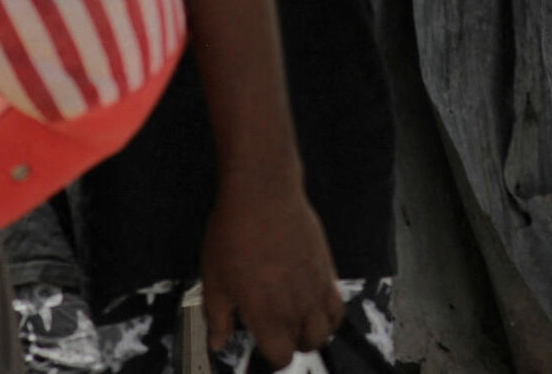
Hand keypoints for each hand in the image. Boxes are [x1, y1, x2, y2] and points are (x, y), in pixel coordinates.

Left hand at [200, 175, 341, 364]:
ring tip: (297, 323)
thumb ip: (217, 318)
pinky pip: (338, 304)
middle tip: (276, 332)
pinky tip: (315, 305)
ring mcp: (314, 287)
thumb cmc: (235, 232)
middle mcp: (295, 305)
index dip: (271, 358)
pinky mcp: (326, 268)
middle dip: (292, 345)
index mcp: (265, 314)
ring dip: (313, 333)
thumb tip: (216, 342)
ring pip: (326, 329)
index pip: (280, 357)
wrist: (262, 194)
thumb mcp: (214, 281)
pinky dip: (330, 313)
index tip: (262, 347)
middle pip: (306, 345)